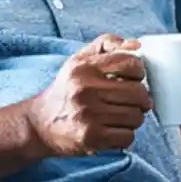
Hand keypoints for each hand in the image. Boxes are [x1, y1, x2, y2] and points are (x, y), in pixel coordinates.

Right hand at [23, 34, 153, 156]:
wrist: (38, 125)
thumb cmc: (66, 90)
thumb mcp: (79, 59)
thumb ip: (107, 44)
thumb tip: (137, 45)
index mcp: (84, 67)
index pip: (132, 64)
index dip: (139, 72)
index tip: (133, 79)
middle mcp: (85, 89)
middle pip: (139, 93)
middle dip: (141, 99)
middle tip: (133, 102)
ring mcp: (88, 115)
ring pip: (136, 117)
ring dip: (134, 118)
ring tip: (120, 116)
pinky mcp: (91, 137)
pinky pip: (128, 137)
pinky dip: (125, 136)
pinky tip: (112, 130)